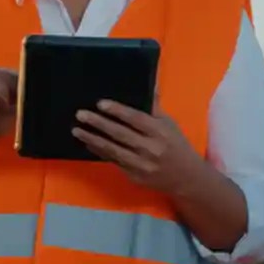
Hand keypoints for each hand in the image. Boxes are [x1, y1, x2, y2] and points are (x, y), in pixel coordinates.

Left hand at [72, 96, 206, 196]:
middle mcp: (150, 149)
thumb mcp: (170, 125)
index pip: (136, 119)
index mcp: (160, 133)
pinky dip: (99, 152)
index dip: (118, 111)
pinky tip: (88, 143)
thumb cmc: (177, 146)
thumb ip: (155, 107)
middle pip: (120, 134)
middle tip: (80, 114)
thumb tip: (149, 83)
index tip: (100, 103)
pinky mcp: (134, 177)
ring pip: (112, 150)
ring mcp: (141, 165)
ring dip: (92, 139)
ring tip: (77, 130)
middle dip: (99, 124)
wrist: (187, 179)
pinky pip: (113, 161)